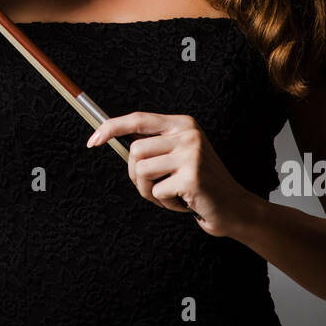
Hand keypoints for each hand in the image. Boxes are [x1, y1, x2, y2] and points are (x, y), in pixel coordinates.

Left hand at [87, 112, 247, 237]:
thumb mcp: (179, 155)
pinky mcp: (191, 177)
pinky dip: (164, 203)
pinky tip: (183, 202)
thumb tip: (110, 138)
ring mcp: (191, 154)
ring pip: (141, 172)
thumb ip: (154, 145)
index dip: (111, 127)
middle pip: (135, 150)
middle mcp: (188, 134)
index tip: (92, 140)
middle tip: (155, 187)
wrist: (233, 207)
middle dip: (136, 175)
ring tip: (170, 194)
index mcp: (183, 124)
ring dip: (149, 191)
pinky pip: (156, 192)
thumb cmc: (200, 183)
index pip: (138, 119)